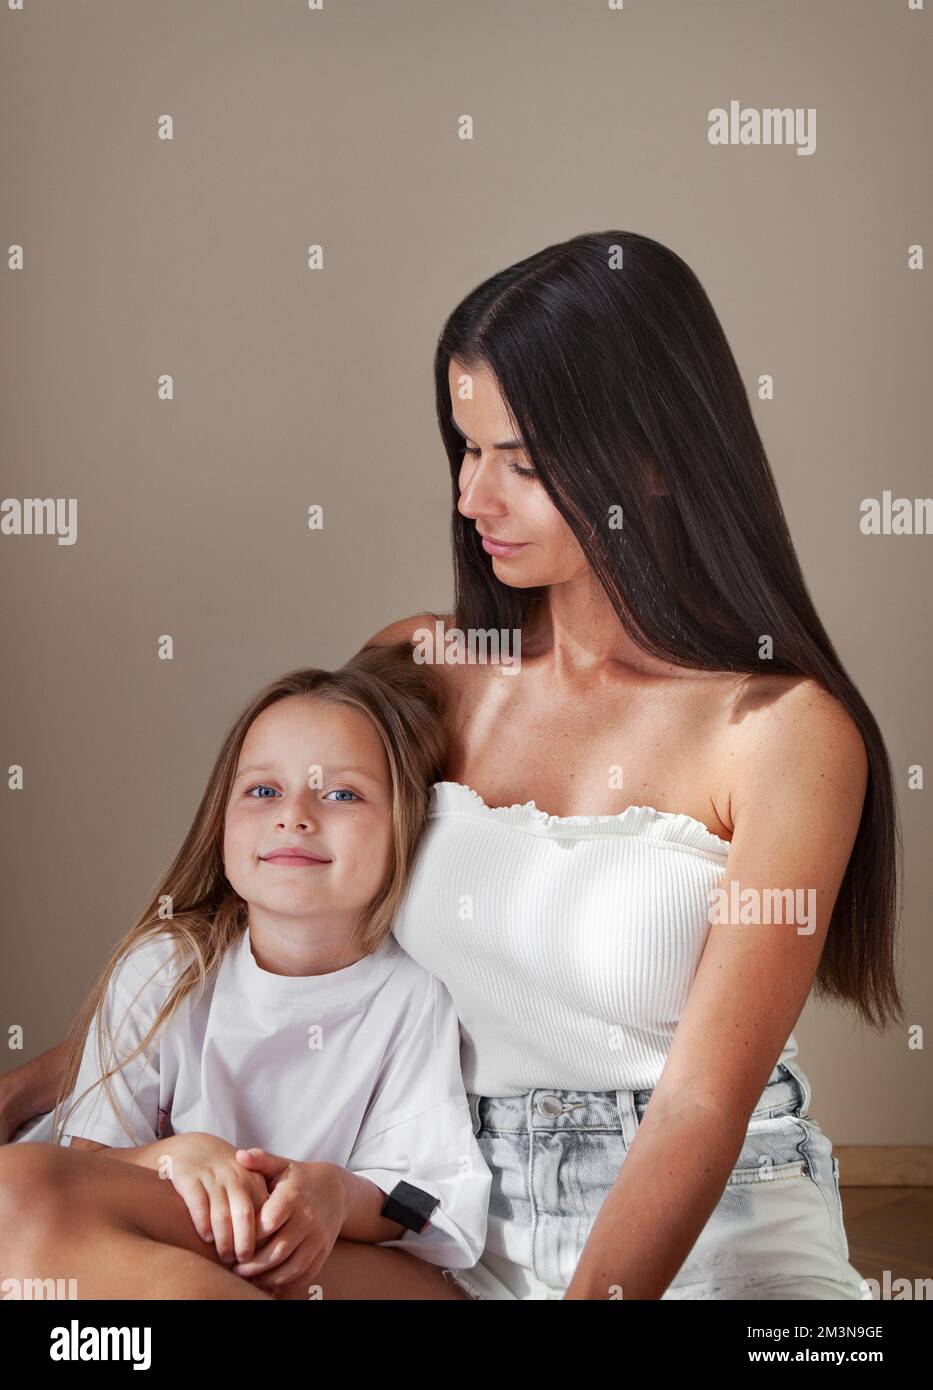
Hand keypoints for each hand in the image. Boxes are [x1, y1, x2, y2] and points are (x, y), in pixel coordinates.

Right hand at [156, 1131, 271, 1264]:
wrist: (192, 1148)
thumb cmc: (224, 1176)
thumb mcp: (244, 1184)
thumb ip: (256, 1207)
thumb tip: (268, 1248)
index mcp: (252, 1179)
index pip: (263, 1212)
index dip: (262, 1238)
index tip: (261, 1255)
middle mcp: (234, 1177)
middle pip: (245, 1215)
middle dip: (245, 1243)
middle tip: (243, 1262)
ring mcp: (212, 1177)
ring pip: (222, 1214)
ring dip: (224, 1240)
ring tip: (225, 1257)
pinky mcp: (190, 1178)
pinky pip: (198, 1204)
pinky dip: (203, 1223)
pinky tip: (206, 1238)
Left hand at [230, 1148, 347, 1293]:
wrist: (336, 1190)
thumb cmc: (299, 1178)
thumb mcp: (281, 1165)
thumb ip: (260, 1160)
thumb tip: (239, 1154)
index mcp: (293, 1196)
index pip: (269, 1222)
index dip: (249, 1235)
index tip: (232, 1242)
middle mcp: (308, 1218)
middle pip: (278, 1250)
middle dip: (254, 1264)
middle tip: (235, 1268)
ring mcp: (318, 1237)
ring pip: (291, 1267)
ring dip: (268, 1278)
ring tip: (248, 1278)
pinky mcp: (323, 1251)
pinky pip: (305, 1274)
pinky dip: (287, 1283)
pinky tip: (269, 1283)